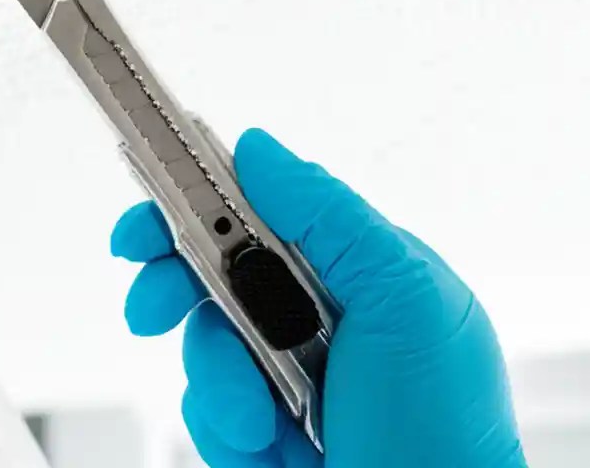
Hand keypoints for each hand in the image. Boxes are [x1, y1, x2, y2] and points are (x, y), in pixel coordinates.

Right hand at [111, 129, 526, 466]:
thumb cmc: (445, 426)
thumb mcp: (404, 298)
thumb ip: (330, 216)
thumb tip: (260, 151)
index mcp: (345, 268)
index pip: (252, 209)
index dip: (187, 206)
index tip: (144, 227)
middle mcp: (307, 313)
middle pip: (205, 271)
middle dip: (172, 290)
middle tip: (151, 309)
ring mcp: (277, 372)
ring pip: (198, 346)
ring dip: (220, 383)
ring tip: (263, 419)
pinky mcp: (253, 427)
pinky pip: (199, 411)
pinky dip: (224, 429)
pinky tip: (268, 447)